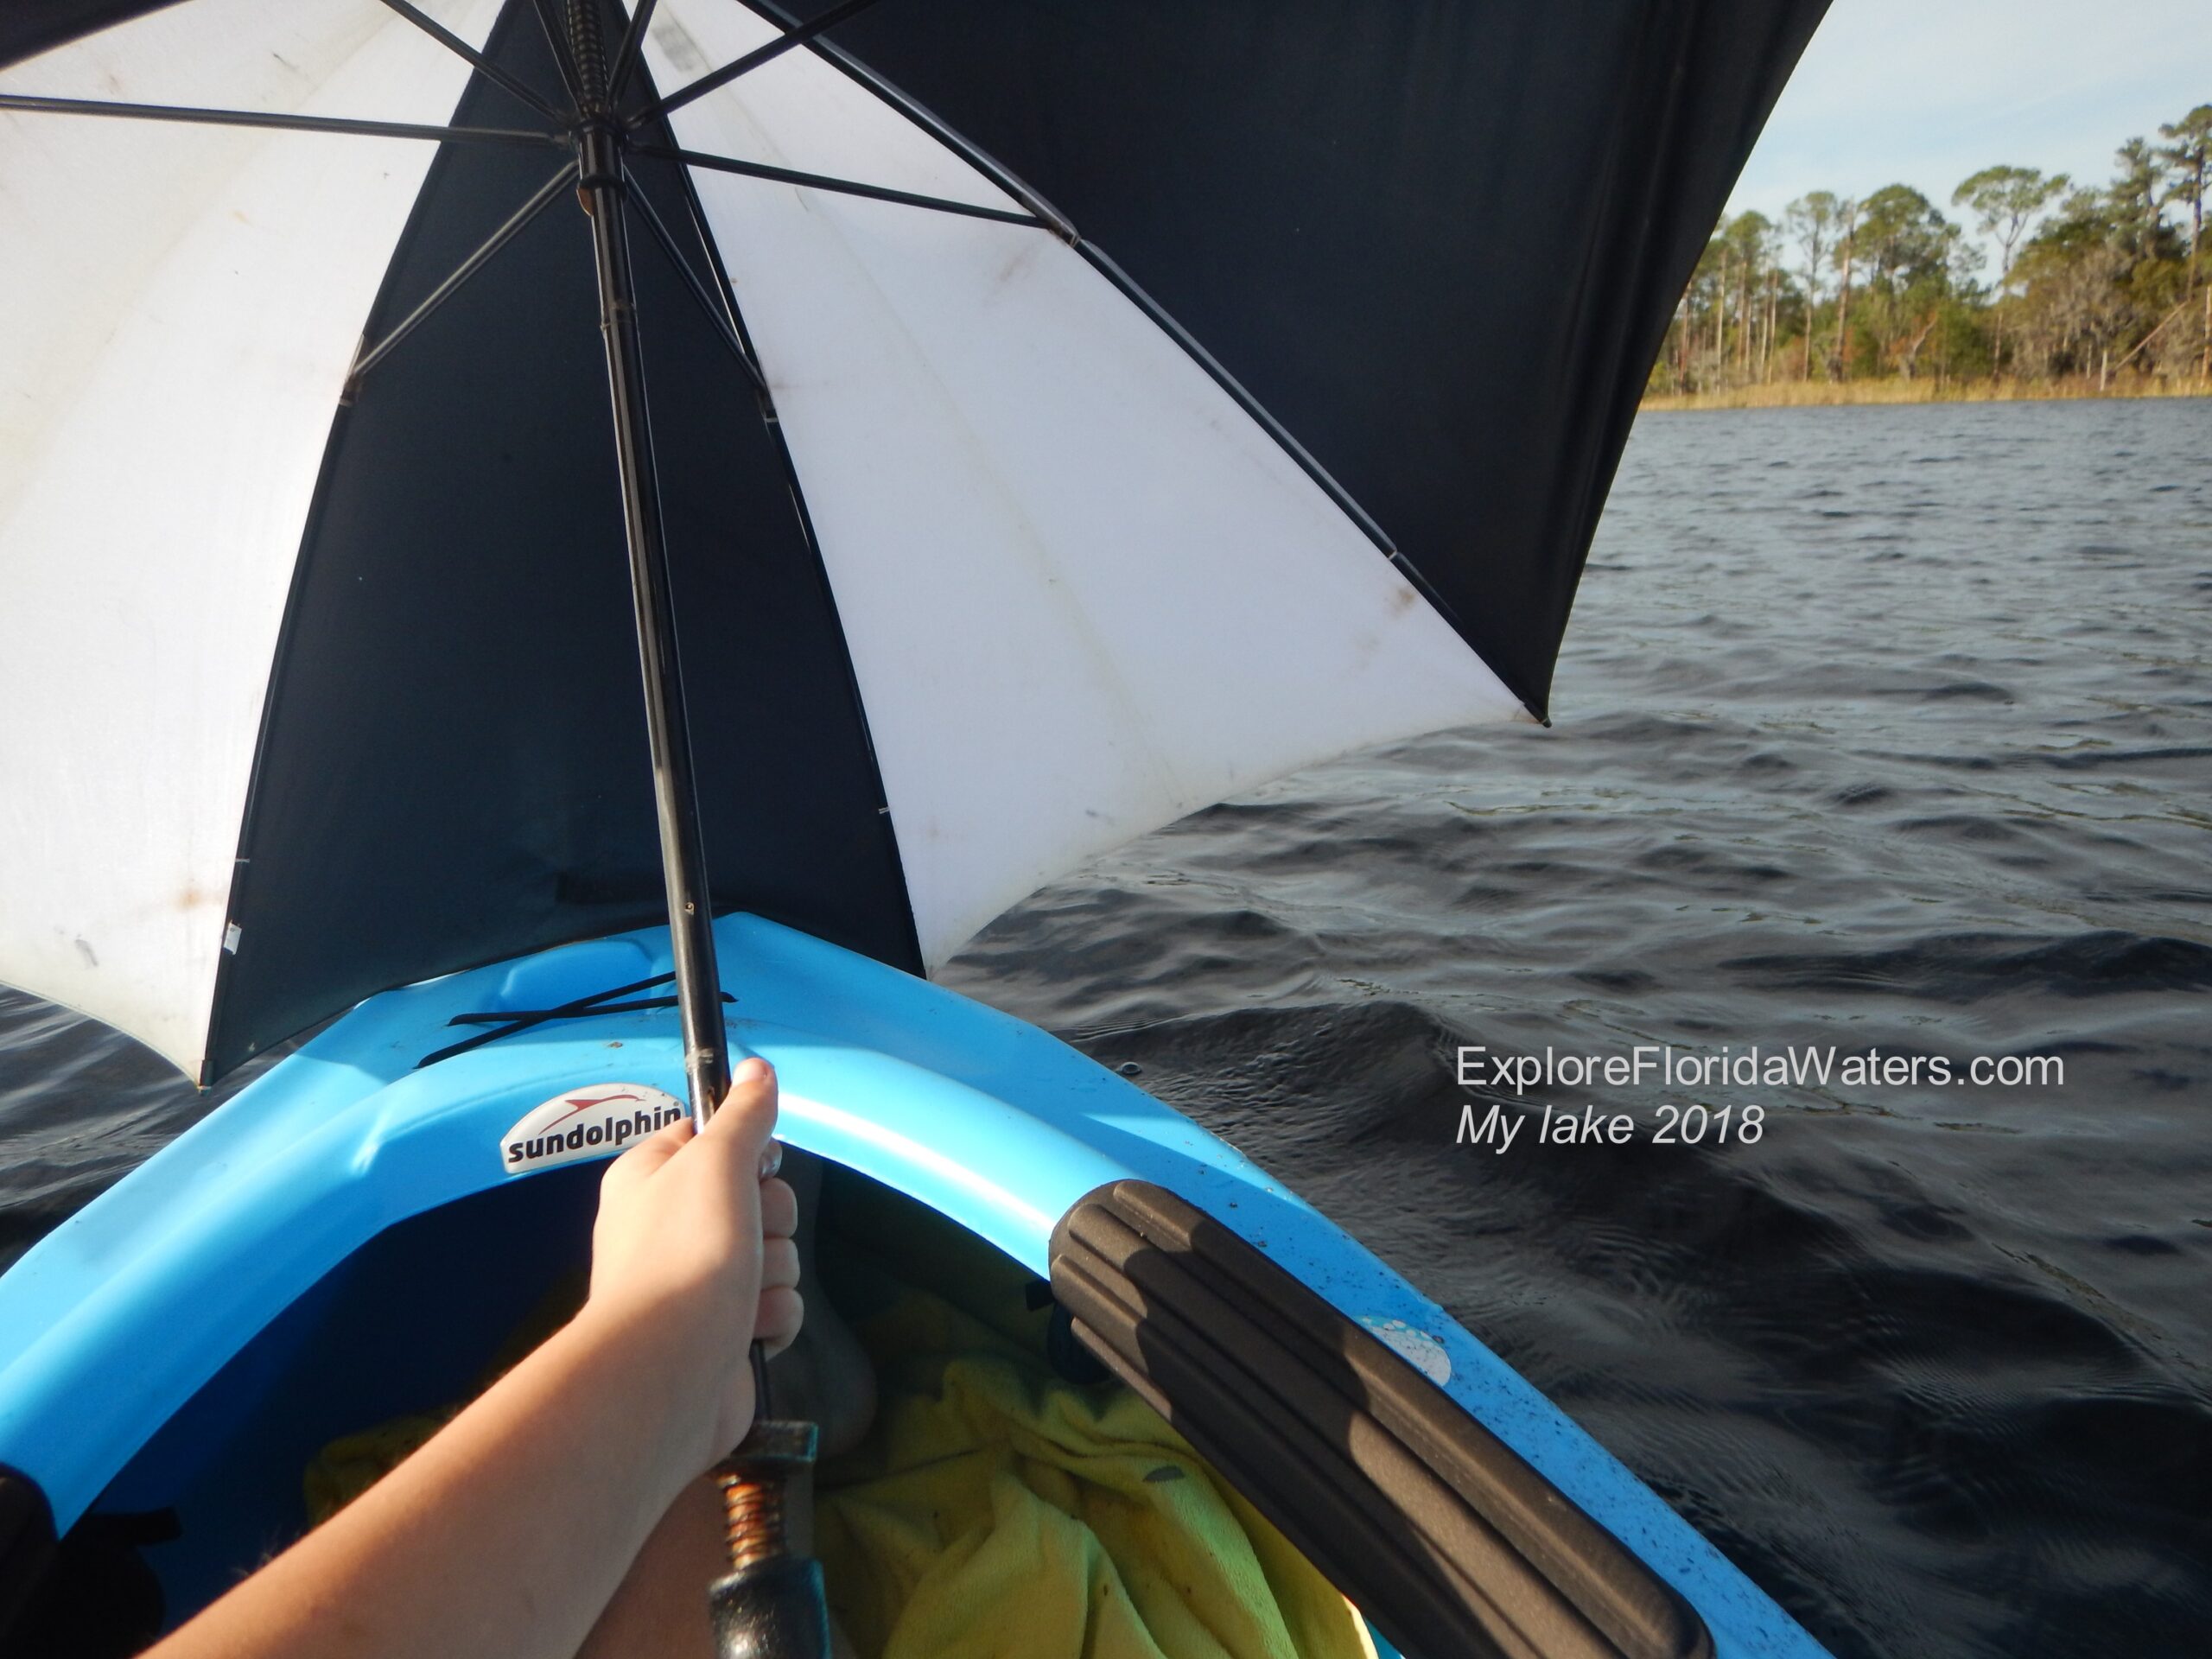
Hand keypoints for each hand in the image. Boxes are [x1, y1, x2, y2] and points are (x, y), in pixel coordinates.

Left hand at [583, 1058, 801, 1467]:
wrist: (667, 1374)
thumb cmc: (684, 1257)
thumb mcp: (716, 1165)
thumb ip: (744, 1116)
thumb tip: (757, 1068)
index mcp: (652, 1179)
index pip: (713, 1141)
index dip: (745, 1153)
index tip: (753, 1169)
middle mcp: (670, 1228)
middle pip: (760, 1198)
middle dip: (771, 1221)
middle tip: (746, 1236)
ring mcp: (697, 1285)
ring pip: (775, 1253)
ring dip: (773, 1272)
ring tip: (741, 1294)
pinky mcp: (724, 1333)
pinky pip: (777, 1304)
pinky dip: (773, 1316)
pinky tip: (750, 1329)